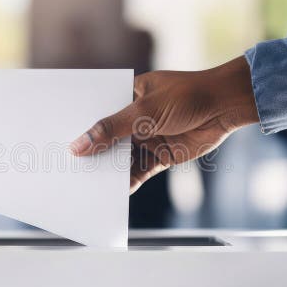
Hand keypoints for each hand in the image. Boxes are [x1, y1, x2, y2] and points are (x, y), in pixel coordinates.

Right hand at [70, 56, 259, 192]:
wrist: (226, 107)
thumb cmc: (187, 95)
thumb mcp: (144, 111)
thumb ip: (110, 129)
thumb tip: (79, 145)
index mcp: (128, 95)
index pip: (98, 112)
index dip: (81, 129)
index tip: (61, 144)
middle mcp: (135, 117)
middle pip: (107, 138)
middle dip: (92, 153)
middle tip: (69, 169)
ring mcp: (147, 136)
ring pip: (122, 157)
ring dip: (109, 170)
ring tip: (88, 185)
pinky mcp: (161, 154)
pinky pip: (139, 170)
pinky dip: (129, 181)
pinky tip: (116, 192)